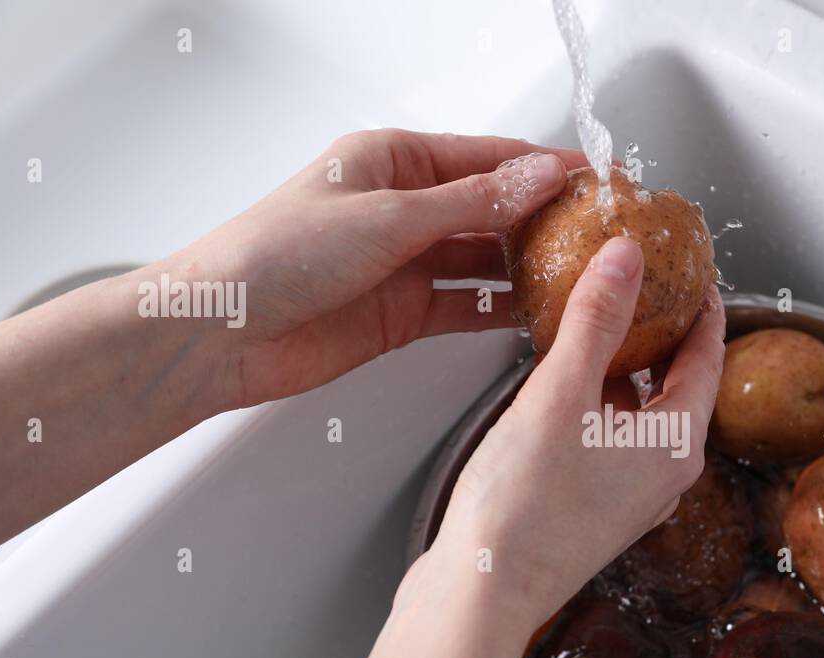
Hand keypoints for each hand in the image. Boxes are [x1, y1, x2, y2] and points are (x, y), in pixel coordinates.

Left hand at [163, 129, 586, 409]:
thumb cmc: (279, 253)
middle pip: (491, 210)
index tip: (595, 179)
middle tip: (600, 233)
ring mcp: (405, 263)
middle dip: (544, 220)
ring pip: (484, 260)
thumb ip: (472, 203)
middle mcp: (403, 209)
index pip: (487, 158)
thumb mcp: (389, 217)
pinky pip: (466, 306)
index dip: (543, 168)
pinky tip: (538, 312)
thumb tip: (539, 177)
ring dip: (527, 268)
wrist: (222, 332)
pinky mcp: (403, 314)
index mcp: (393, 161)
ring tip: (582, 275)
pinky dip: (500, 309)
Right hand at [399, 236, 726, 626]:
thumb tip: (628, 256)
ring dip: (627, 368)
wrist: (482, 592)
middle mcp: (667, 473)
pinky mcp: (596, 508)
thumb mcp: (562, 394)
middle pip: (678, 385)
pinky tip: (566, 382)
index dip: (702, 307)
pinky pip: (612, 439)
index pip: (707, 357)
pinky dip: (600, 402)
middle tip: (648, 284)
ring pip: (641, 413)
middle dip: (664, 333)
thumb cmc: (525, 507)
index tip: (694, 269)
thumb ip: (596, 319)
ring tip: (602, 320)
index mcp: (678, 444)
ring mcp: (632, 495)